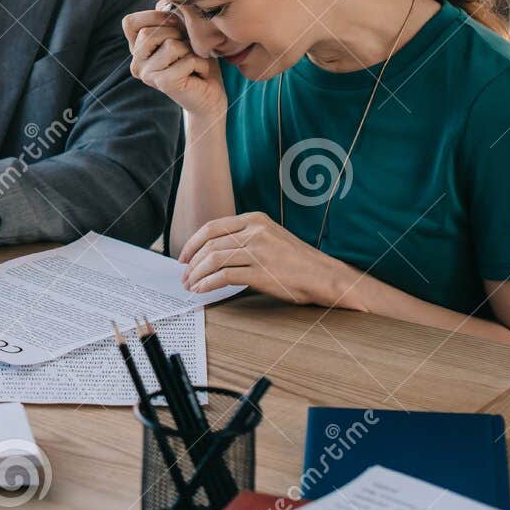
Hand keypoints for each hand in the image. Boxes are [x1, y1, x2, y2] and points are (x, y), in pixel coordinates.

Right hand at [123, 6, 224, 117]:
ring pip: (171, 44)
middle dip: (178, 35)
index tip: (175, 25)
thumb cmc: (197, 59)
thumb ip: (169, 17)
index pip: (130, 23)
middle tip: (188, 49)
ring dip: (191, 50)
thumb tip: (165, 3)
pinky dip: (200, 63)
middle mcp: (137, 62)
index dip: (153, 17)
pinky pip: (186, 59)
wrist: (210, 94)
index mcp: (136, 49)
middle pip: (150, 32)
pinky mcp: (163, 83)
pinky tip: (199, 73)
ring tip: (193, 61)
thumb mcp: (182, 31)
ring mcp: (147, 74)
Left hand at [179, 211, 357, 306]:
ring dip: (196, 274)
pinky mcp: (261, 272)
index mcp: (255, 219)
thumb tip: (214, 251)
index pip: (212, 227)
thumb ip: (245, 238)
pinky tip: (202, 290)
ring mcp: (258, 251)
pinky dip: (208, 283)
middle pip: (209, 243)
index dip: (193, 242)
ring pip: (214, 259)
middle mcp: (255, 231)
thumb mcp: (271, 237)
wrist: (326, 276)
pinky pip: (224, 276)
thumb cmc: (298, 261)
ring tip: (190, 285)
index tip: (184, 256)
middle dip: (191, 261)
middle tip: (183, 275)